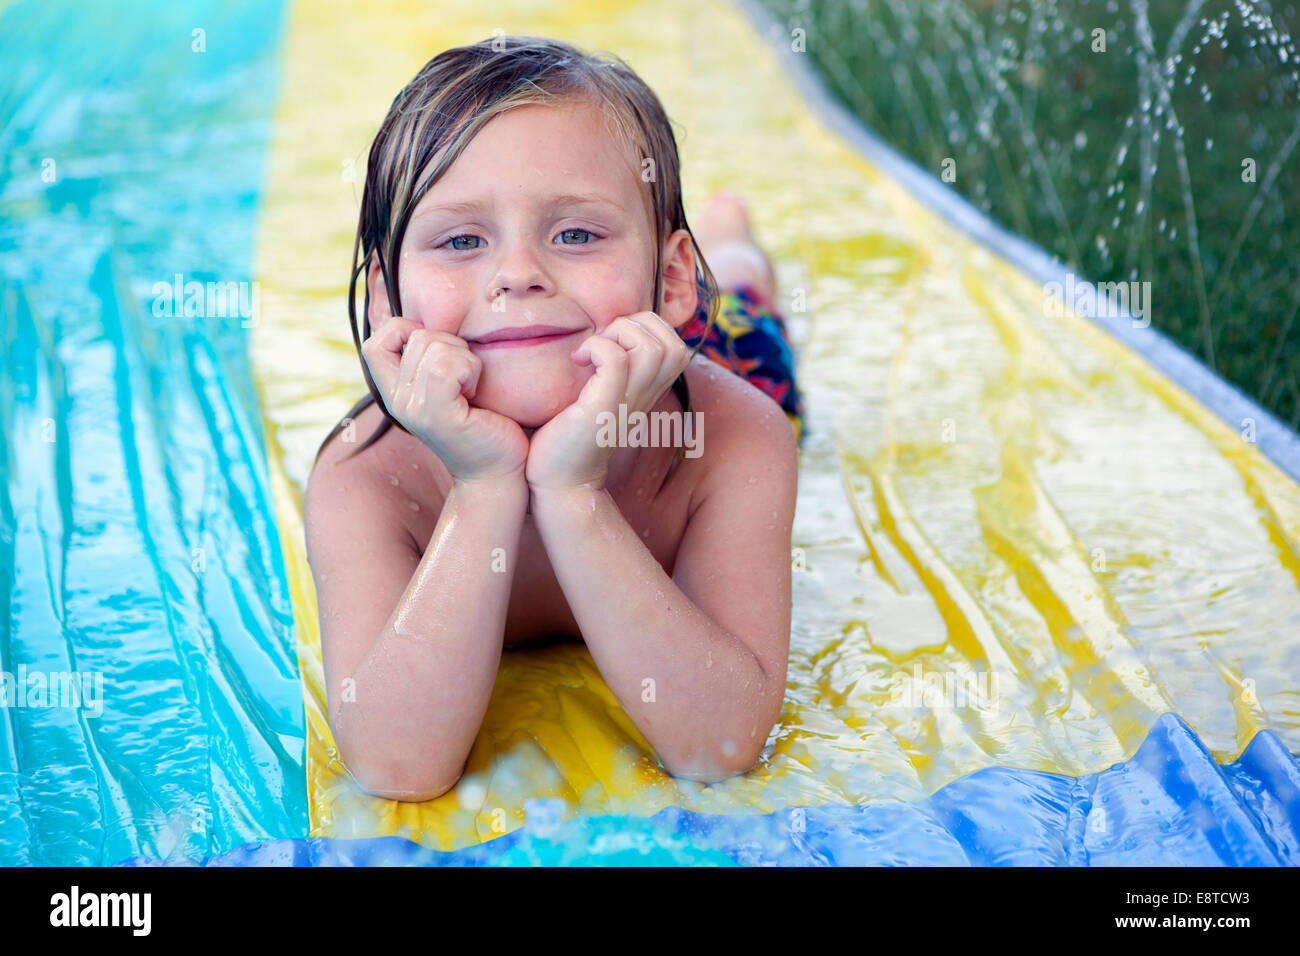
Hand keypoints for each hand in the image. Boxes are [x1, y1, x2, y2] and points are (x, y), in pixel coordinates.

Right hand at [361, 317, 528, 482]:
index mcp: (396, 392)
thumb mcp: (452, 386)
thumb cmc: (485, 425)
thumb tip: (430, 322)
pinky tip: (475, 394)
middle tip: (466, 381)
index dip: (406, 331)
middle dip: (452, 346)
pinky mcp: (436, 414)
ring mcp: (414, 408)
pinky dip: (470, 370)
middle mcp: (398, 401)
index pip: (376, 341)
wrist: (498, 474)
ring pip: (432, 345)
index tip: (439, 354)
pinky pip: (447, 365)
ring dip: (465, 359)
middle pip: (416, 335)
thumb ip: (434, 360)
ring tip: (471, 389)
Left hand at [525, 312, 690, 490]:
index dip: (647, 328)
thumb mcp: (602, 397)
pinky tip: (578, 360)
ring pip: (651, 347)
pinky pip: (616, 360)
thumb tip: (607, 336)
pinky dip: (596, 347)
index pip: (676, 345)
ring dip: (618, 334)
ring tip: (591, 350)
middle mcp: (646, 396)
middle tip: (603, 341)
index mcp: (649, 391)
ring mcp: (627, 402)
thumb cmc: (572, 436)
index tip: (613, 341)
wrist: (561, 480)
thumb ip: (614, 371)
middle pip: (672, 342)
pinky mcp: (603, 408)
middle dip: (636, 325)